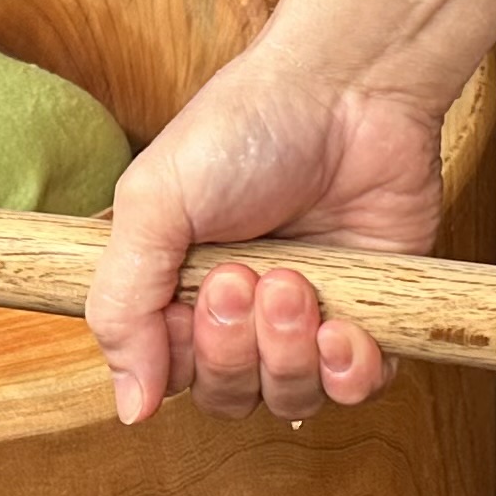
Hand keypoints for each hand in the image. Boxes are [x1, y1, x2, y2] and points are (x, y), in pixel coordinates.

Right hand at [89, 48, 447, 424]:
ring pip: (292, 398)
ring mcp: (310, 318)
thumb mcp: (153, 203)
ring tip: (295, 283)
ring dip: (289, 352)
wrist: (349, 88)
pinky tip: (342, 327)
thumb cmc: (245, 127)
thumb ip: (122, 305)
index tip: (194, 300)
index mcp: (181, 287)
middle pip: (230, 395)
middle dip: (235, 348)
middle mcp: (245, 313)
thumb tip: (127, 407)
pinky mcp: (374, 315)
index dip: (184, 356)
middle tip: (245, 275)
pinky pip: (360, 388)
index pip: (171, 374)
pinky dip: (350, 371)